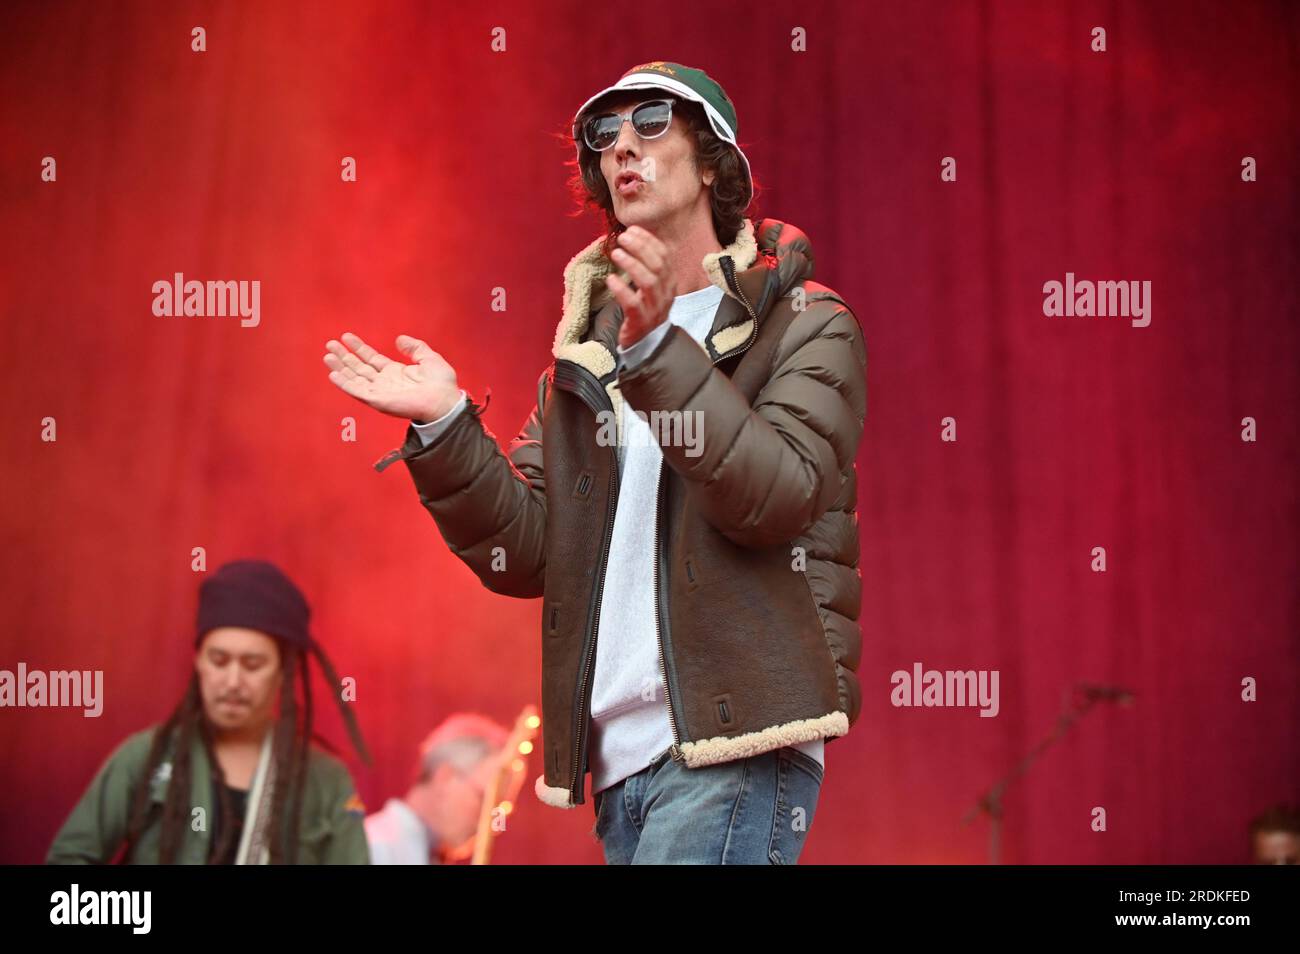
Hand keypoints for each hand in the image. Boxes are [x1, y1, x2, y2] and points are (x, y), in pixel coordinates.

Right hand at [323, 332, 459, 421]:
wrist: (444, 400)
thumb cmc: (441, 383)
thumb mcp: (429, 358)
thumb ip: (414, 347)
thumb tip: (399, 339)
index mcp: (395, 372)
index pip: (371, 358)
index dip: (358, 348)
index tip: (346, 337)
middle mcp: (384, 382)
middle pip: (359, 367)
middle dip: (344, 356)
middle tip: (330, 344)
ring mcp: (380, 391)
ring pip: (354, 378)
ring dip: (340, 368)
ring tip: (327, 356)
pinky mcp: (378, 400)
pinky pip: (357, 391)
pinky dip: (344, 383)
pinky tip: (333, 374)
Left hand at [607, 226, 676, 349]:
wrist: (647, 343)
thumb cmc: (645, 308)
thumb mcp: (651, 286)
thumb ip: (645, 265)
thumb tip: (631, 237)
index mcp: (669, 282)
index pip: (664, 256)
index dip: (648, 240)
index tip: (632, 230)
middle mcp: (665, 293)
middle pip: (657, 265)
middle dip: (640, 248)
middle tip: (622, 238)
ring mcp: (655, 308)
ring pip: (648, 282)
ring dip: (631, 264)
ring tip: (616, 254)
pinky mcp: (641, 321)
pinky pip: (633, 303)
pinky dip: (621, 289)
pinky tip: (611, 279)